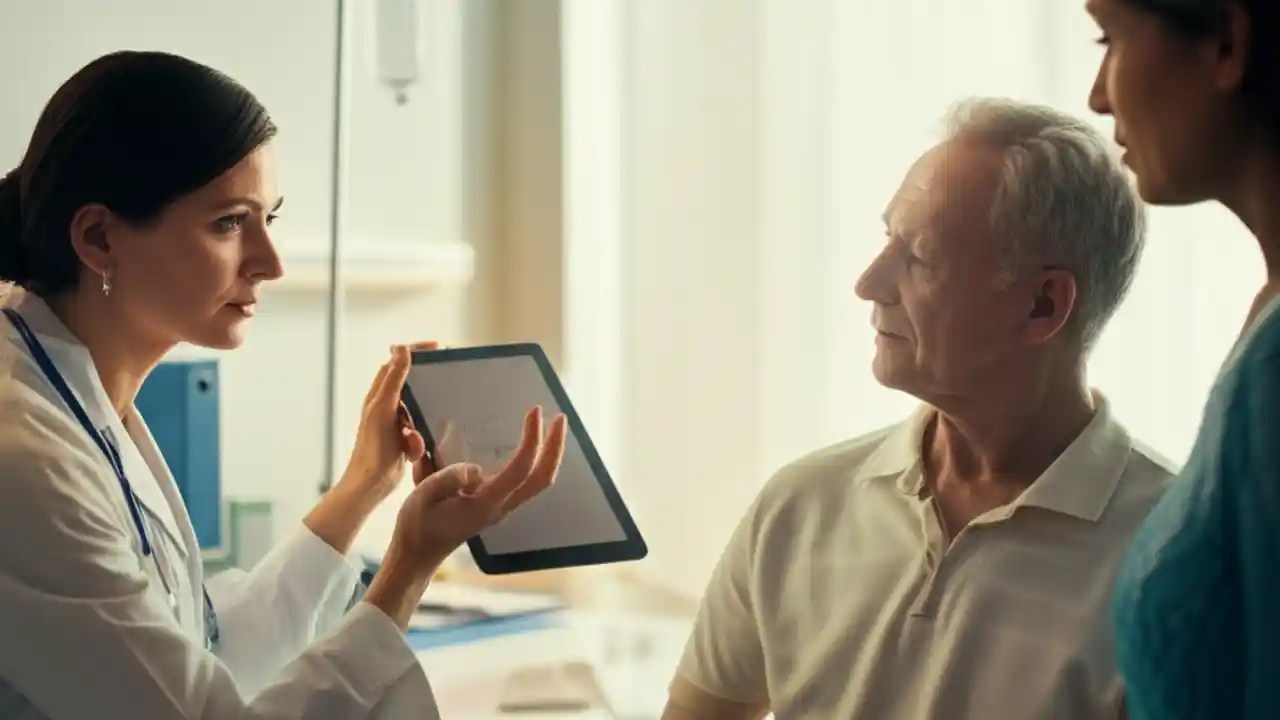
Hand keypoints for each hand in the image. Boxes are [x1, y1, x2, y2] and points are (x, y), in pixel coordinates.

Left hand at [340, 342, 433, 502]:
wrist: (372, 484)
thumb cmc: (373, 446)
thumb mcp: (384, 408)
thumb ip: (394, 379)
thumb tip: (401, 348)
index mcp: (378, 396)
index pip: (395, 364)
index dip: (413, 352)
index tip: (436, 347)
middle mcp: (385, 408)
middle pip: (408, 386)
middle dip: (424, 385)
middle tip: (444, 377)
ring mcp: (394, 425)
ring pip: (416, 411)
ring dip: (421, 419)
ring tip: (423, 427)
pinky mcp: (403, 442)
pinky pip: (419, 433)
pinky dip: (419, 440)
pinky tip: (415, 451)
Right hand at [391, 406, 567, 569]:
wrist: (420, 553)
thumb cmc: (418, 524)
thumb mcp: (422, 496)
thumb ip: (446, 479)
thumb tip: (474, 469)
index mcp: (485, 504)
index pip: (520, 469)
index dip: (532, 439)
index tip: (534, 412)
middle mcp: (501, 506)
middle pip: (542, 479)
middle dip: (555, 447)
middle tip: (560, 418)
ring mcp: (502, 507)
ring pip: (539, 482)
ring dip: (550, 454)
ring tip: (553, 427)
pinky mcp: (498, 504)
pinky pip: (528, 482)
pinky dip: (537, 461)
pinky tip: (533, 445)